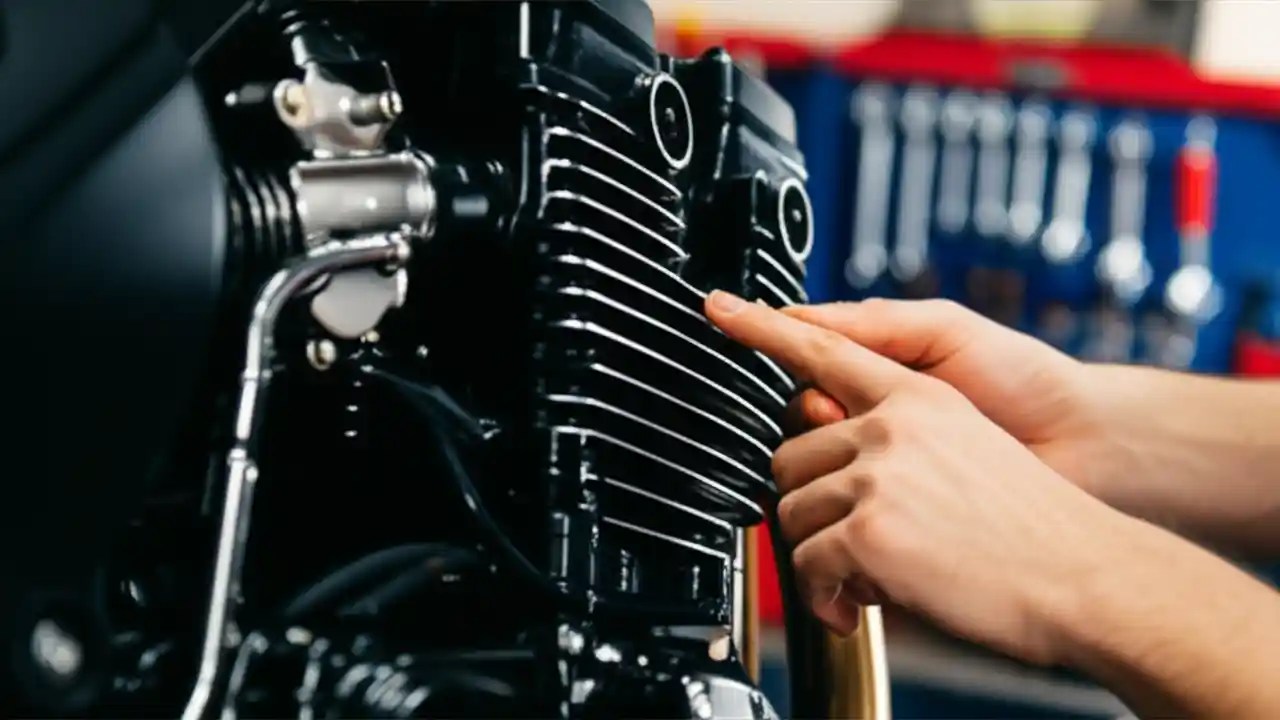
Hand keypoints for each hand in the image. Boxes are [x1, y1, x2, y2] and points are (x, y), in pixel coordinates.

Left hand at [706, 291, 1133, 666]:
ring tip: (873, 574)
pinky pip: (809, 562)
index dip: (764, 327)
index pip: (826, 351)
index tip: (720, 306)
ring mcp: (881, 472)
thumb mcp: (967, 452)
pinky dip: (827, 593)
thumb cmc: (1034, 527)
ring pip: (792, 512)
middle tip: (854, 539)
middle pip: (790, 454)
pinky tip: (863, 601)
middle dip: (810, 504)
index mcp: (918, 398)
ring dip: (820, 553)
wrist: (1088, 575)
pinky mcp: (871, 526)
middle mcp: (894, 424)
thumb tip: (830, 447)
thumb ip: (896, 440)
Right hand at [783, 299, 1113, 497]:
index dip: (758, 331)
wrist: (1084, 448)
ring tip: (866, 467)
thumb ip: (874, 320)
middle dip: (809, 415)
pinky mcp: (892, 517)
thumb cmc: (1025, 379)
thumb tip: (801, 315)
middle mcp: (871, 421)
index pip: (802, 349)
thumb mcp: (948, 329)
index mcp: (879, 371)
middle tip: (841, 414)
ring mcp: (879, 472)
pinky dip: (840, 510)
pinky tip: (866, 505)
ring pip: (811, 467)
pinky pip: (841, 515)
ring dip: (824, 466)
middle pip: (796, 416)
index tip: (714, 310)